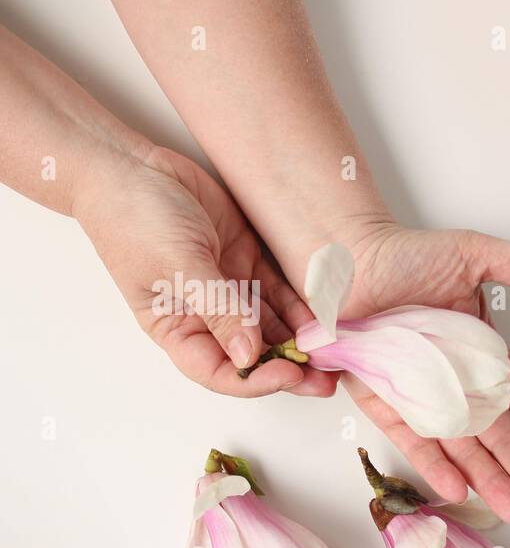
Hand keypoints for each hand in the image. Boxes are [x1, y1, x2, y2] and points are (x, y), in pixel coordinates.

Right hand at [76, 145, 335, 397]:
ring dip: (305, 343)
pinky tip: (331, 316)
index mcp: (178, 329)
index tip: (290, 374)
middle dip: (292, 369)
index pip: (220, 372)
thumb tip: (249, 356)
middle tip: (328, 380)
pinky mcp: (248, 263)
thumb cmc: (134, 218)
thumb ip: (217, 308)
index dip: (256, 381)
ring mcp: (231, 290)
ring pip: (275, 328)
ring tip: (339, 354)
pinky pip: (283, 293)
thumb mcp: (177, 266)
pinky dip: (305, 306)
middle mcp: (207, 316)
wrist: (133, 166)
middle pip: (255, 357)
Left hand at [332, 225, 509, 522]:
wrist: (342, 258)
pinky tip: (459, 491)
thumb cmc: (405, 254)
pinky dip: (435, 466)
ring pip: (465, 449)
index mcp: (486, 353)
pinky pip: (413, 441)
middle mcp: (458, 382)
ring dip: (491, 482)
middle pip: (504, 437)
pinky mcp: (384, 402)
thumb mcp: (476, 254)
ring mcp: (423, 396)